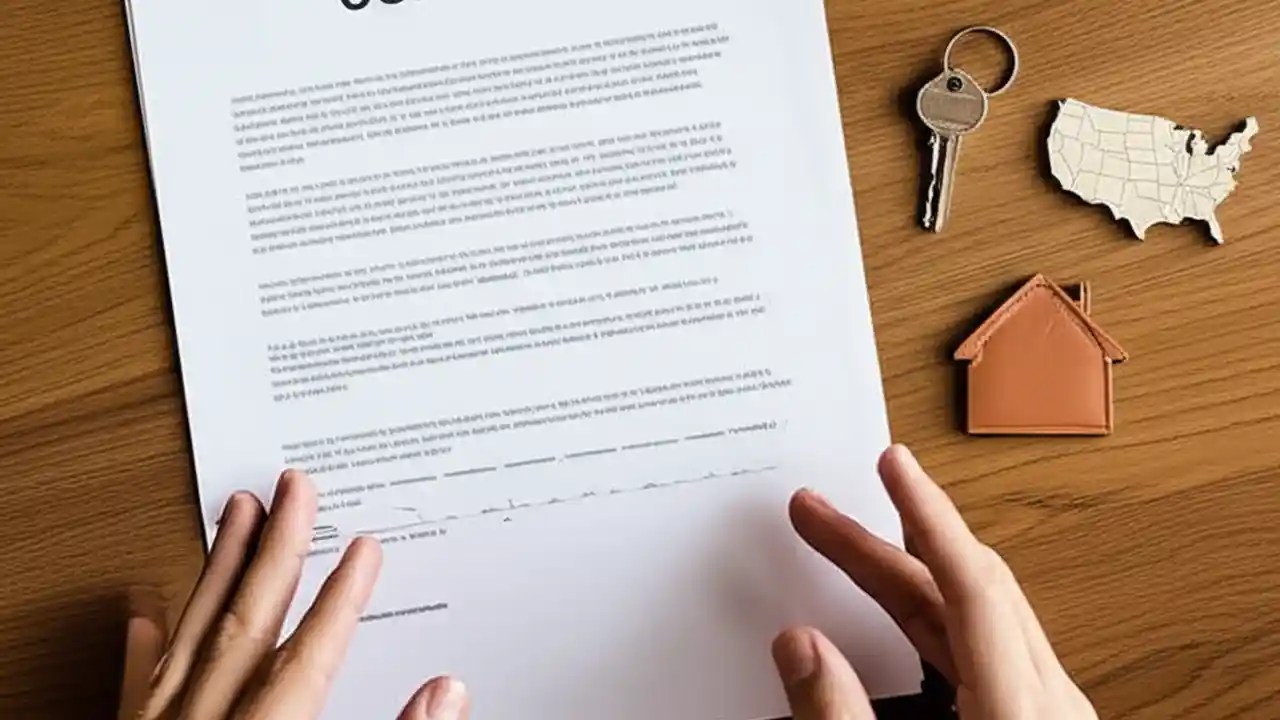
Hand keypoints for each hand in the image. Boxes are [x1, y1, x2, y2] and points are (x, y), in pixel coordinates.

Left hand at [117, 470, 469, 719]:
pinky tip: (145, 612)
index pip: (309, 657)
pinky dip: (144, 648)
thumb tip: (446, 693)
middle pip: (247, 624)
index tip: (365, 549)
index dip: (343, 599)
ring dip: (220, 571)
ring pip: (192, 638)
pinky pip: (133, 688)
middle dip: (279, 550)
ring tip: (237, 511)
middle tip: (296, 489)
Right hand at [772, 445, 1097, 718]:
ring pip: (976, 613)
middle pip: (967, 588)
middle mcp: (1047, 700)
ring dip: (905, 572)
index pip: (971, 584)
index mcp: (1019, 708)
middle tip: (820, 512)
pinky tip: (897, 605)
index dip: (927, 514)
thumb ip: (840, 712)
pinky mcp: (1033, 717)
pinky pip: (983, 641)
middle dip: (888, 538)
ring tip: (845, 546)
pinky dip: (932, 609)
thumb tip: (799, 645)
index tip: (894, 463)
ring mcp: (1047, 708)